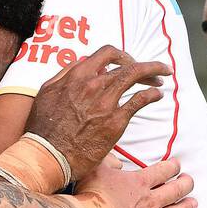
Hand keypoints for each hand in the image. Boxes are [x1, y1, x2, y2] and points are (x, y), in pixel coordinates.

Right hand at [24, 45, 168, 180]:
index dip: (122, 55)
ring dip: (154, 73)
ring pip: (136, 77)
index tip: (129, 62)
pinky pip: (140, 100)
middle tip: (156, 69)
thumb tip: (83, 63)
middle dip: (145, 65)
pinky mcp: (115, 121)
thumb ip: (65, 75)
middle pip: (127, 65)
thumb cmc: (43, 127)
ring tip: (162, 78)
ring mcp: (106, 102)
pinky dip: (152, 94)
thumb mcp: (47, 92)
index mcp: (77, 75)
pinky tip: (157, 95)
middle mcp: (93, 84)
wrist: (47, 155)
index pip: (107, 53)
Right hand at [76, 156, 195, 207]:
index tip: (177, 165)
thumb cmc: (91, 194)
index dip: (172, 166)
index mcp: (139, 183)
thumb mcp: (97, 167)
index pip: (163, 171)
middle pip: (174, 192)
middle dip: (185, 185)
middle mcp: (148, 202)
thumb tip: (116, 160)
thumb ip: (108, 160)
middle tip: (189, 182)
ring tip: (194, 204)